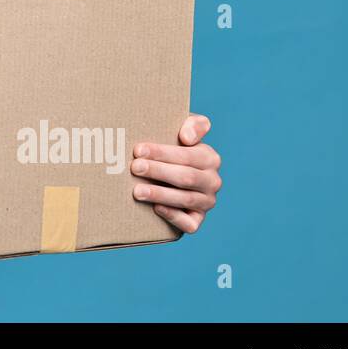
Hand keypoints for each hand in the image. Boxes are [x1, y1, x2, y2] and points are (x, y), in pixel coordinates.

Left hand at [131, 113, 220, 233]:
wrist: (166, 172)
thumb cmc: (172, 146)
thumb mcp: (182, 129)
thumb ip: (193, 125)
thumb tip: (187, 137)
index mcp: (210, 158)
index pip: (187, 156)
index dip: (162, 153)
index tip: (139, 150)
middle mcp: (212, 181)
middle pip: (185, 177)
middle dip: (158, 171)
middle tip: (134, 167)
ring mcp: (207, 202)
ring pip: (186, 200)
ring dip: (160, 194)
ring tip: (137, 190)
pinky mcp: (197, 219)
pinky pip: (190, 223)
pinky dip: (173, 216)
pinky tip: (156, 208)